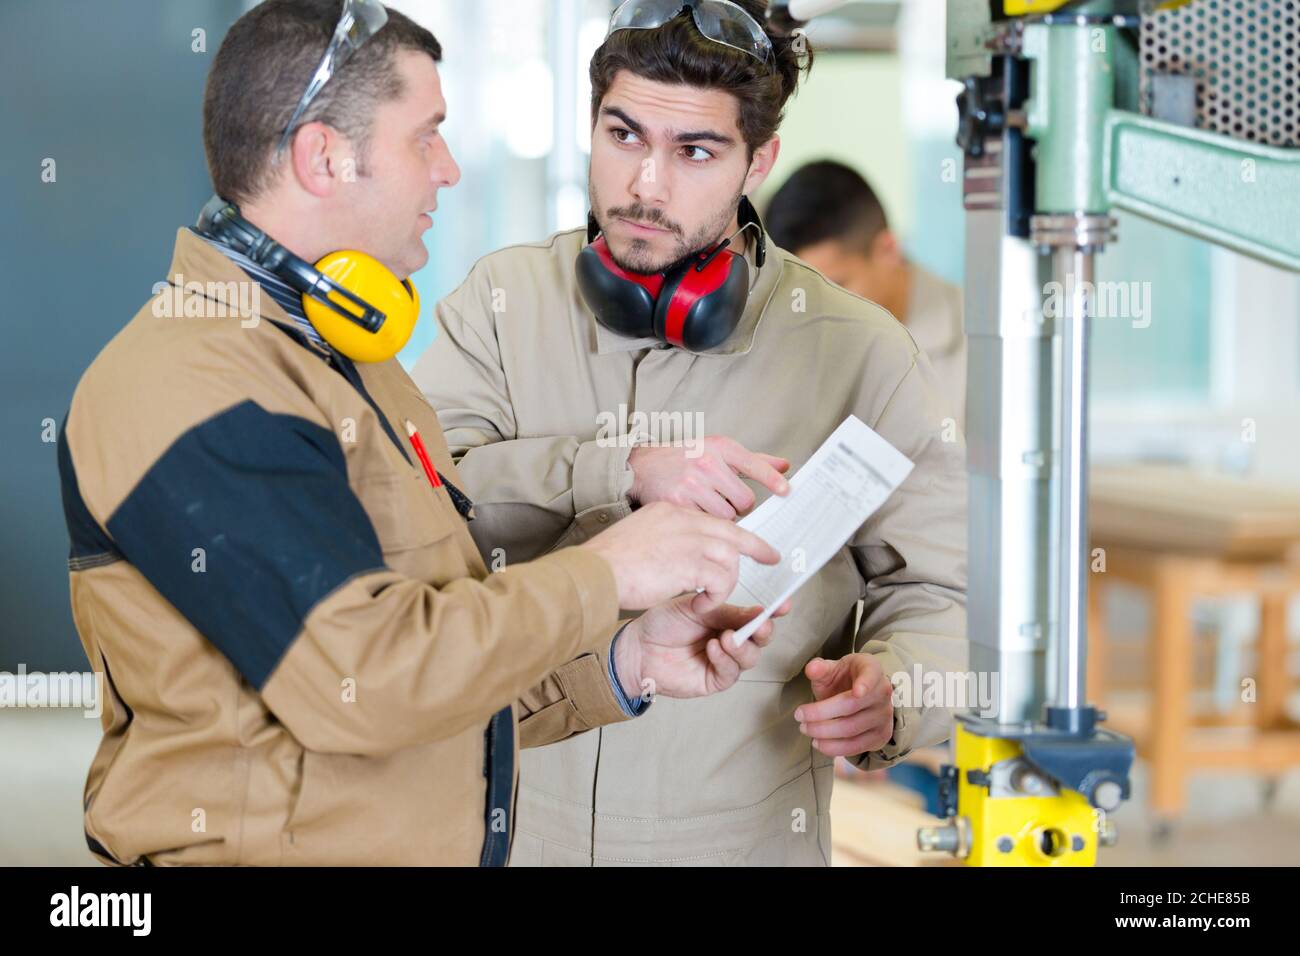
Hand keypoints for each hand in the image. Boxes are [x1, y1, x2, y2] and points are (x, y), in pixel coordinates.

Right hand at [580, 501, 778, 610]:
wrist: (594, 573)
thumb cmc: (607, 564)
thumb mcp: (638, 538)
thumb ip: (664, 539)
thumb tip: (680, 555)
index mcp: (668, 510)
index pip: (711, 518)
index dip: (733, 533)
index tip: (750, 543)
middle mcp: (681, 518)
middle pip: (731, 530)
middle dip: (755, 547)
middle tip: (771, 558)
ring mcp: (687, 538)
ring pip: (729, 556)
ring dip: (727, 580)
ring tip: (714, 596)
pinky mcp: (690, 563)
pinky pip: (720, 579)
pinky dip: (717, 595)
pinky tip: (701, 603)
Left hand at [614, 594, 791, 699]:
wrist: (637, 645)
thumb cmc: (662, 623)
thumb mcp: (697, 608)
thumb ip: (728, 612)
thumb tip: (757, 611)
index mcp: (727, 619)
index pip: (756, 616)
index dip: (773, 611)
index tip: (784, 604)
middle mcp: (729, 640)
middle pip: (760, 640)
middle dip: (763, 631)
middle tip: (760, 624)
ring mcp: (723, 661)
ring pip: (749, 658)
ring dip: (742, 647)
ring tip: (726, 637)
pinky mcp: (713, 680)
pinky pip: (730, 673)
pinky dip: (725, 659)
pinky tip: (714, 648)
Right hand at [628, 435, 789, 518]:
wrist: (642, 466)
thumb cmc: (683, 458)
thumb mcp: (717, 450)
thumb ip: (752, 461)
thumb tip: (784, 466)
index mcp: (720, 447)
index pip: (754, 464)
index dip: (772, 480)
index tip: (785, 491)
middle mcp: (707, 463)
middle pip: (744, 499)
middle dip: (740, 506)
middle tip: (727, 501)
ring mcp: (692, 483)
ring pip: (727, 515)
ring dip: (723, 517)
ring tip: (708, 505)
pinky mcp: (678, 502)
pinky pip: (706, 523)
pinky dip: (705, 522)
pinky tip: (696, 512)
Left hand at [794, 653, 893, 756]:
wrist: (861, 696)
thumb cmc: (844, 679)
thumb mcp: (832, 669)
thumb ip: (821, 668)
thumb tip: (811, 669)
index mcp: (871, 668)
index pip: (872, 674)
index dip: (865, 683)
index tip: (857, 691)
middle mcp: (882, 692)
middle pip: (851, 706)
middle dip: (820, 713)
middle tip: (799, 716)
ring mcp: (884, 716)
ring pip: (851, 729)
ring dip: (823, 732)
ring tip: (805, 728)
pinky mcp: (880, 736)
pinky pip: (856, 746)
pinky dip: (834, 748)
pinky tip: (818, 743)